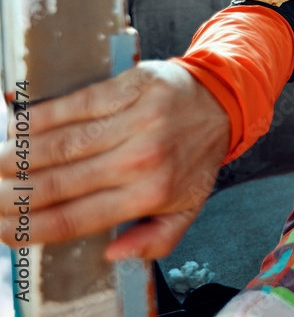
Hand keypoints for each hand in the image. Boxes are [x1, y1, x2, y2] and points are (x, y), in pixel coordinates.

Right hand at [0, 61, 230, 259]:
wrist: (222, 101)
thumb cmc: (196, 156)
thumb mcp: (189, 207)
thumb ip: (155, 240)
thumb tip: (112, 254)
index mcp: (151, 193)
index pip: (75, 218)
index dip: (30, 228)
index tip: (3, 231)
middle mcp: (141, 159)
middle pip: (59, 183)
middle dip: (14, 195)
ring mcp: (135, 121)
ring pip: (61, 144)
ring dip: (18, 157)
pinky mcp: (129, 87)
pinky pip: (74, 104)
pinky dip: (40, 118)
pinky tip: (17, 128)